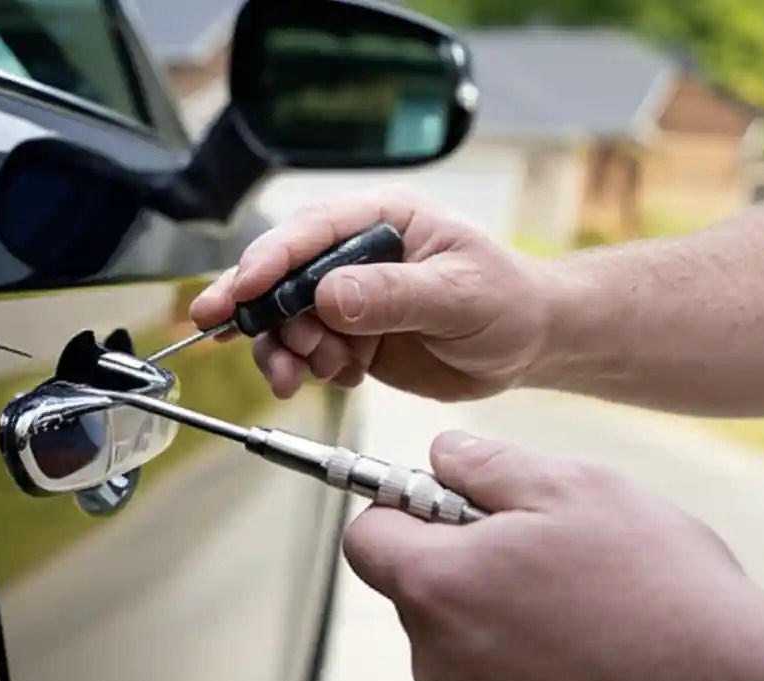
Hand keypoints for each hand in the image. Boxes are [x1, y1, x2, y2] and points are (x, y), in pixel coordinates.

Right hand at [190, 185, 552, 400]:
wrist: (530, 345)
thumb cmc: (508, 302)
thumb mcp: (458, 295)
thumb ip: (393, 295)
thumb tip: (329, 297)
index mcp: (381, 220)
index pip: (309, 232)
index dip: (268, 260)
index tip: (242, 291)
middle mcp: (356, 254)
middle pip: (281, 276)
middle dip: (258, 311)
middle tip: (234, 335)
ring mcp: (349, 297)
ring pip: (287, 320)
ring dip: (284, 351)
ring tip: (305, 376)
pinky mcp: (350, 336)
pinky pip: (308, 352)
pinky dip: (310, 371)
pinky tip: (344, 377)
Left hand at [345, 431, 763, 680]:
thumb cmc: (656, 586)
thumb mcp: (573, 487)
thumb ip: (485, 463)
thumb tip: (442, 454)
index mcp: (439, 585)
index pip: (364, 537)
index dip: (397, 509)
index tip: (443, 500)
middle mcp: (437, 654)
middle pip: (411, 586)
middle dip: (455, 556)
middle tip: (532, 543)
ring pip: (452, 632)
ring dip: (490, 606)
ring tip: (569, 596)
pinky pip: (486, 675)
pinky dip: (516, 653)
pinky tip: (578, 640)